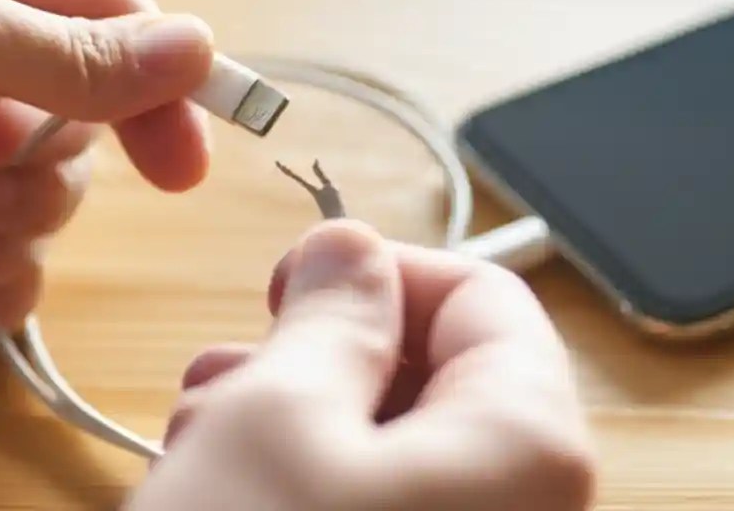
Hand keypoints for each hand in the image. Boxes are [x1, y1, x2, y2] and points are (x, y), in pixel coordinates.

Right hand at [128, 221, 596, 510]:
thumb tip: (357, 249)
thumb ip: (333, 313)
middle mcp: (528, 499)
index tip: (290, 285)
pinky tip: (223, 495)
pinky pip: (379, 500)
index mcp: (530, 442)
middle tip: (230, 386)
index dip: (379, 268)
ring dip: (292, 427)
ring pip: (392, 443)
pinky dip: (303, 486)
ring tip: (204, 454)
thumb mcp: (276, 418)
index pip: (482, 291)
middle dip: (318, 361)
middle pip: (435, 371)